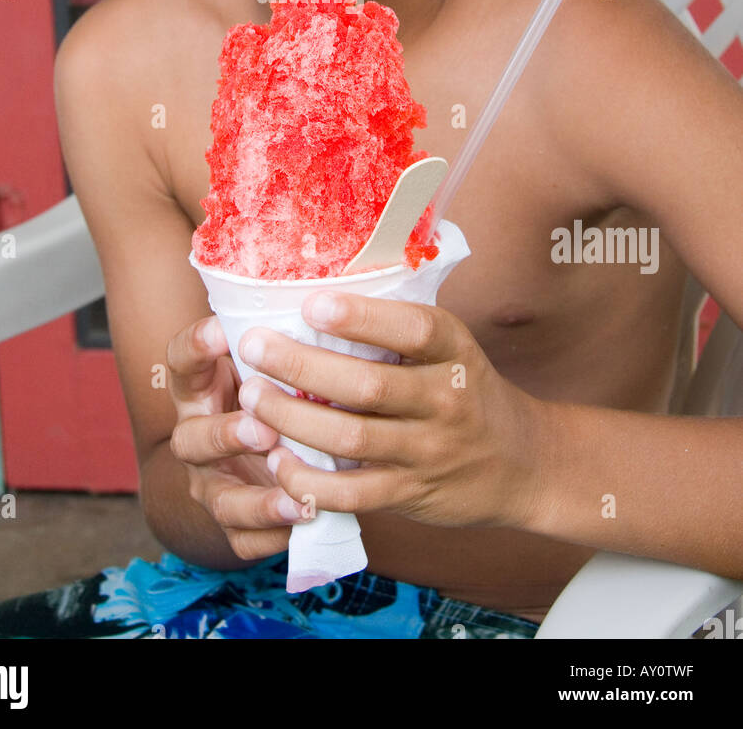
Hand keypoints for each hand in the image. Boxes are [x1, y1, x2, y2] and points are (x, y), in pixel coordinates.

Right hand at [166, 314, 314, 560]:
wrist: (251, 462)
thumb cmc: (273, 390)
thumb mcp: (267, 357)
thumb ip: (283, 331)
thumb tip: (331, 276)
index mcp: (201, 387)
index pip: (181, 362)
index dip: (195, 348)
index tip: (222, 332)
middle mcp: (199, 435)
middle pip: (191, 438)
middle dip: (225, 434)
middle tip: (261, 426)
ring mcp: (213, 483)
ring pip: (218, 497)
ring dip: (255, 496)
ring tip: (294, 492)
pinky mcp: (235, 524)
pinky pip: (244, 539)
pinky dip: (274, 535)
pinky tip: (305, 522)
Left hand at [235, 292, 547, 530]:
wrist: (523, 464)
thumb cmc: (466, 389)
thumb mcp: (452, 347)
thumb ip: (400, 326)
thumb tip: (321, 280)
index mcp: (454, 350)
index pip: (413, 329)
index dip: (361, 318)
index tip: (311, 304)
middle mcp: (444, 399)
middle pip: (367, 385)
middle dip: (301, 365)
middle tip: (252, 346)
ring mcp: (428, 450)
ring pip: (351, 437)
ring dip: (292, 418)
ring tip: (251, 396)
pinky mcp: (411, 493)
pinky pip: (353, 493)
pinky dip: (310, 481)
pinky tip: (278, 461)